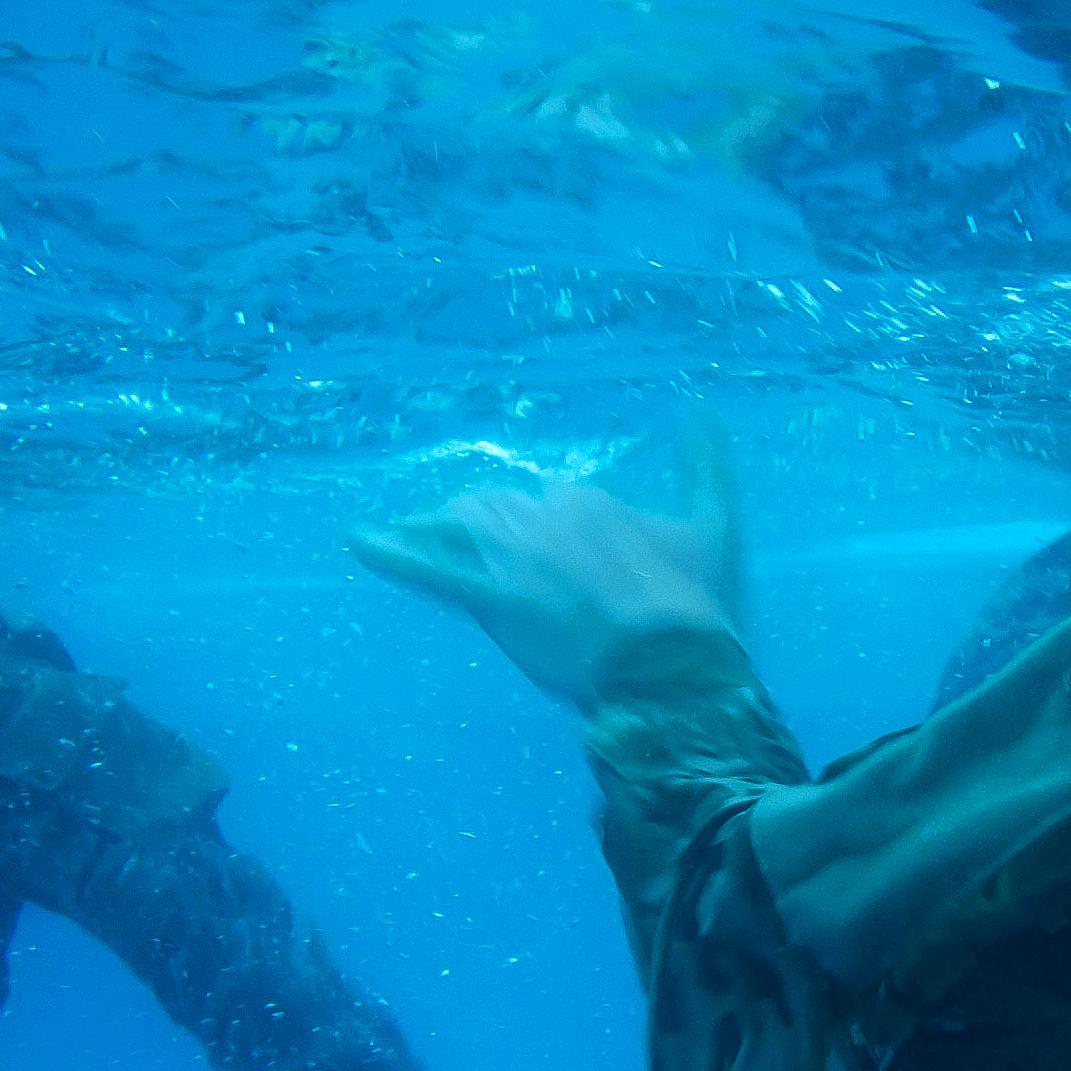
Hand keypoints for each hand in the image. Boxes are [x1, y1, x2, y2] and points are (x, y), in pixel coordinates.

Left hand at [349, 424, 741, 706]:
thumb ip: (706, 463)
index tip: (546, 549)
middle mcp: (539, 515)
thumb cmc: (693, 599)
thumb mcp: (713, 522)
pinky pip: (427, 569)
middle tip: (456, 536)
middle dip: (474, 522)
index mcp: (585, 498)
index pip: (545, 499)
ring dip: (428, 528)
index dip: (542, 526)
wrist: (669, 662)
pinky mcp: (488, 598)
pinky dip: (390, 552)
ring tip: (401, 531)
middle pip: (490, 509)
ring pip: (456, 528)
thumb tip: (700, 409)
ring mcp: (510, 557)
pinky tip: (357, 540)